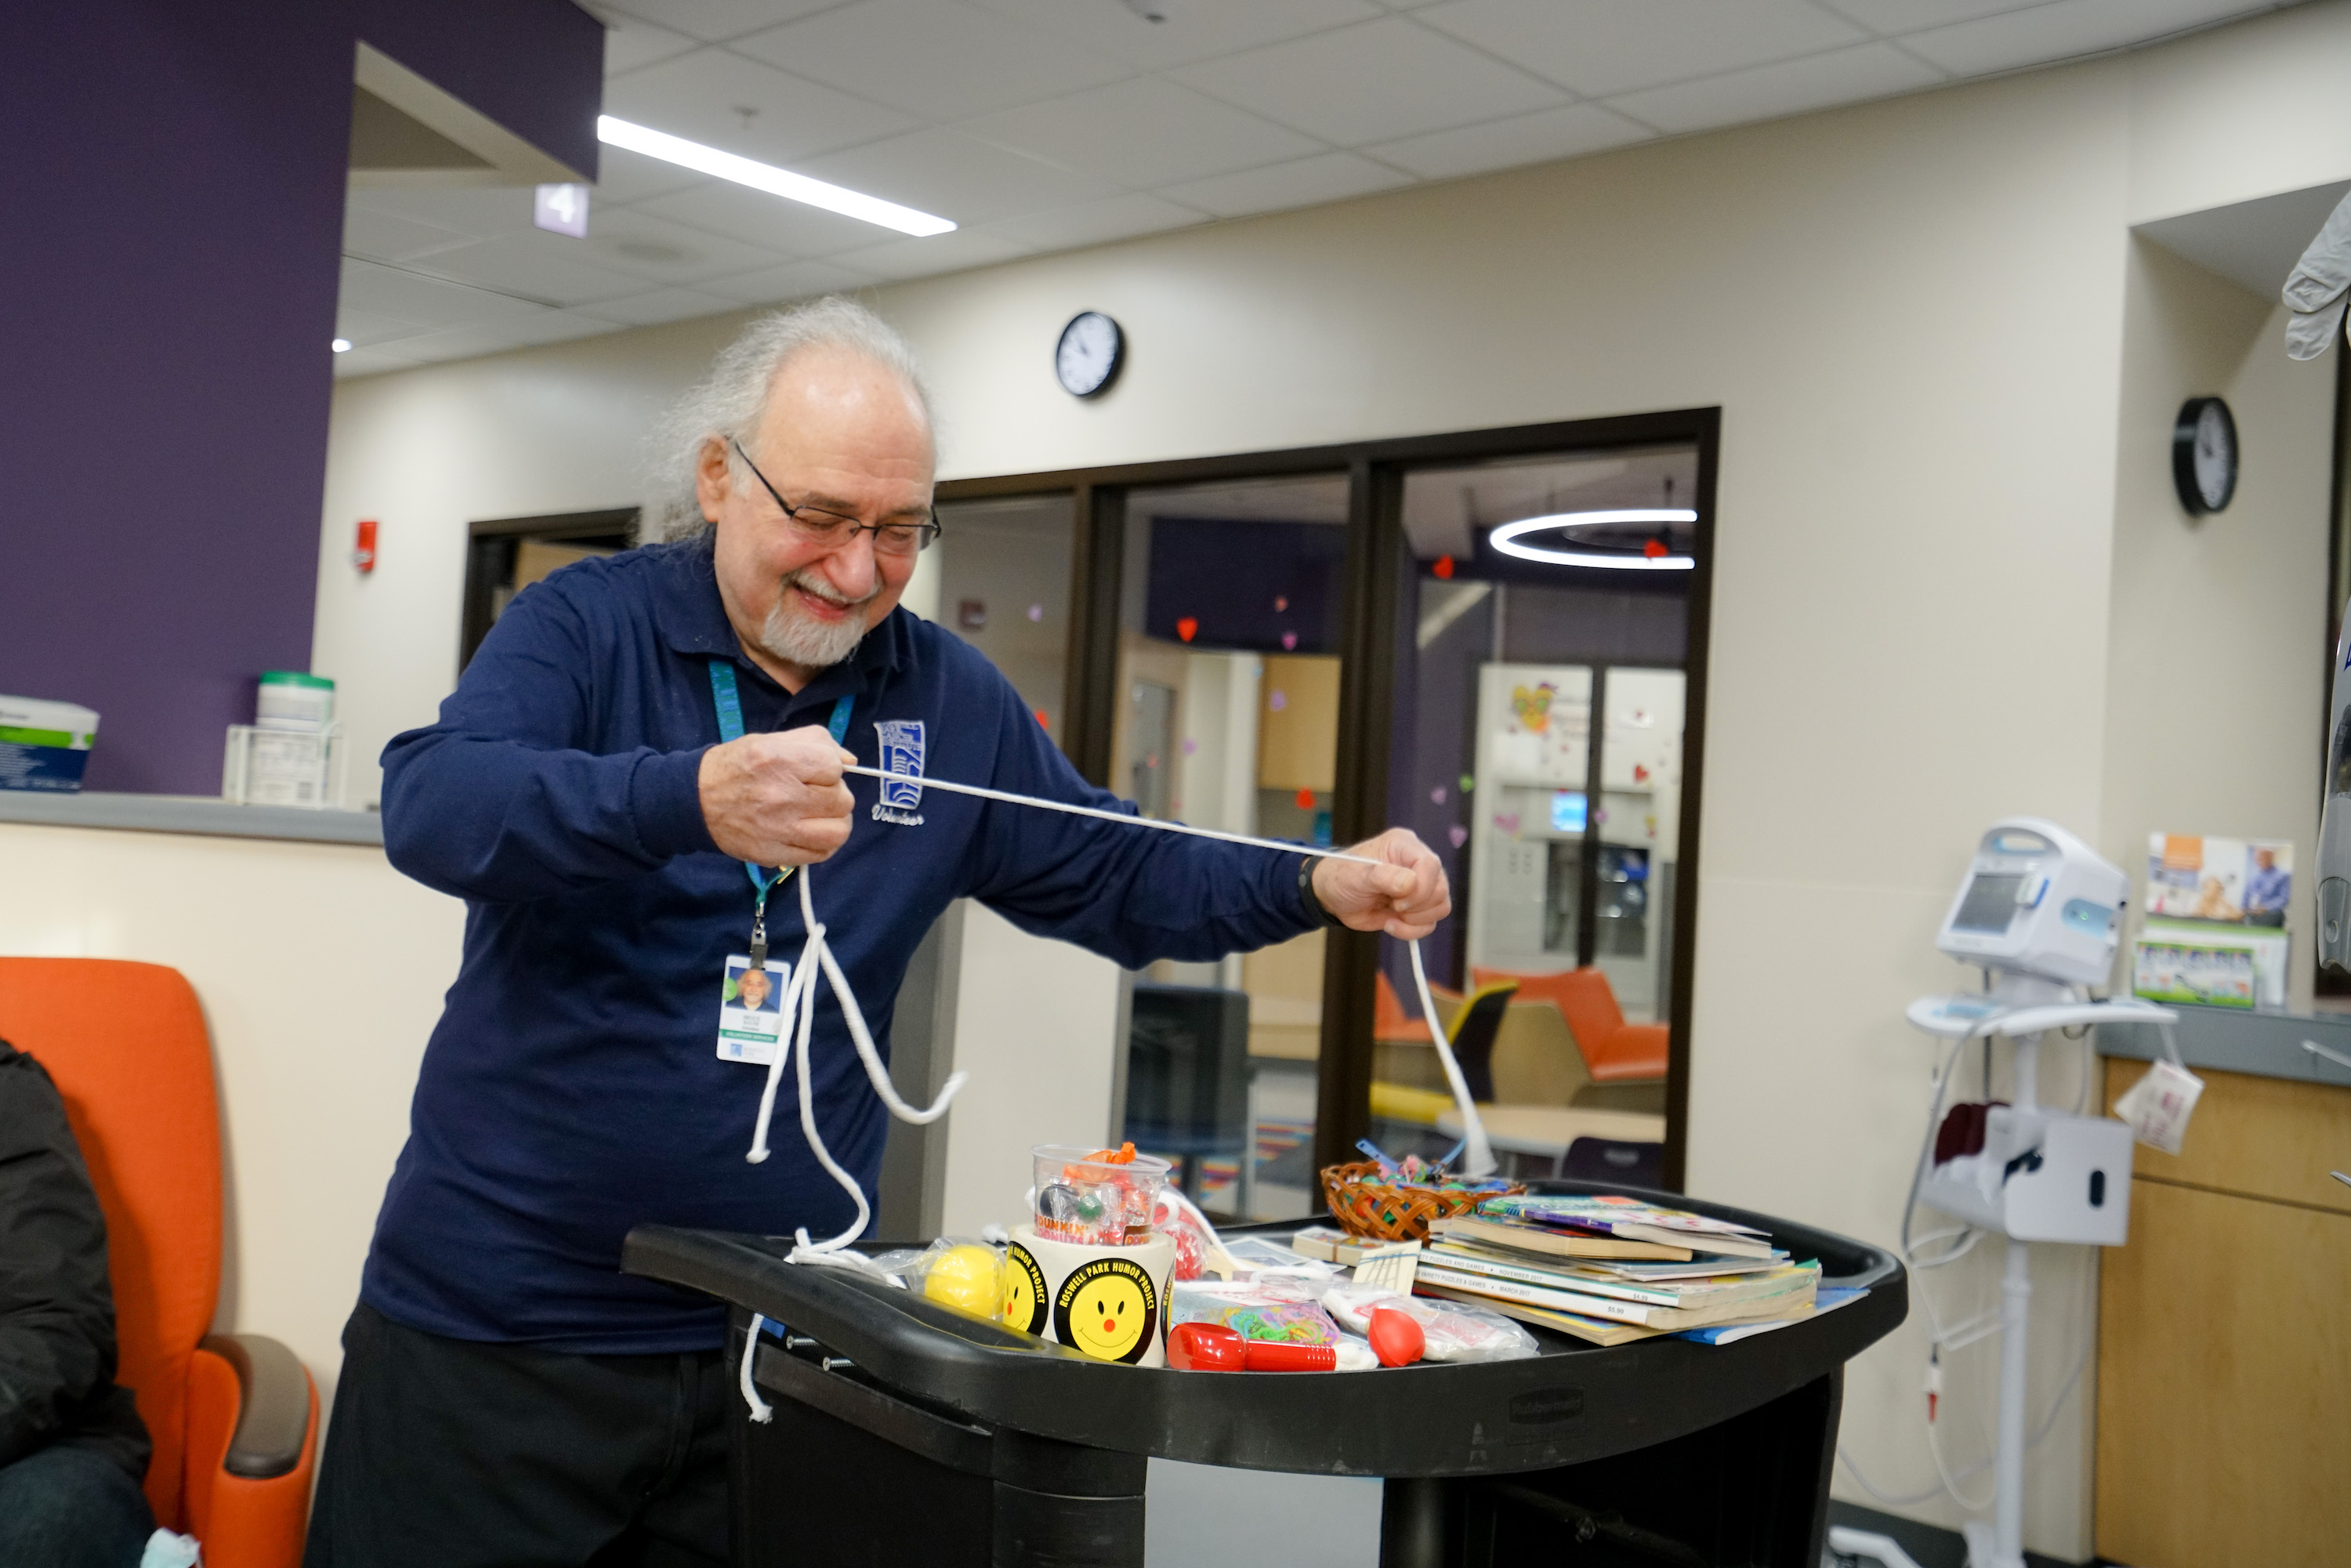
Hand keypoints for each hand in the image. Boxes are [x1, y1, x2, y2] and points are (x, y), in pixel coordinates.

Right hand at [698, 725, 856, 867]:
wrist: (695, 799)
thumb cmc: (739, 765)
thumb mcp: (772, 740)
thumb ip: (817, 742)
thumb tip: (851, 760)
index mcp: (778, 760)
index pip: (835, 768)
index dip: (832, 769)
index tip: (818, 772)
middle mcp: (779, 795)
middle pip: (841, 801)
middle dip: (834, 794)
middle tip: (817, 793)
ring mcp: (776, 829)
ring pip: (838, 832)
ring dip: (836, 822)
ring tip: (822, 816)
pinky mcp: (772, 854)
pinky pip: (819, 854)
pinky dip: (823, 844)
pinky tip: (812, 832)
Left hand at [1311, 828, 1450, 939]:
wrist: (1333, 898)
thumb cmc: (1342, 878)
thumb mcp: (1357, 875)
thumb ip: (1383, 877)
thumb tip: (1410, 884)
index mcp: (1404, 846)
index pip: (1431, 864)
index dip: (1420, 887)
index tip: (1398, 901)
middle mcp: (1418, 864)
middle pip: (1440, 889)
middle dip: (1416, 906)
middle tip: (1392, 906)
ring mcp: (1421, 886)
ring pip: (1441, 907)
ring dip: (1414, 920)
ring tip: (1390, 914)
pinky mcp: (1418, 906)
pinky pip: (1430, 923)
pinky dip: (1411, 931)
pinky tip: (1390, 923)